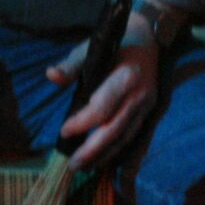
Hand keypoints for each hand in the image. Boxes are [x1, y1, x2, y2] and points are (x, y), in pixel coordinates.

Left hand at [48, 32, 160, 169]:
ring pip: (127, 137)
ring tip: (86, 167)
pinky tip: (108, 163)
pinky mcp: (151, 111)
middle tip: (73, 164)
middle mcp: (141, 95)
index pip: (102, 108)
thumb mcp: (93, 46)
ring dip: (107, 155)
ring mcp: (149, 105)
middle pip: (116, 130)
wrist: (153, 37)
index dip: (82, 122)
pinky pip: (136, 136)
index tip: (63, 131)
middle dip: (94, 150)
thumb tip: (51, 76)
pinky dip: (122, 151)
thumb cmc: (117, 41)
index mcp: (126, 78)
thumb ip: (72, 64)